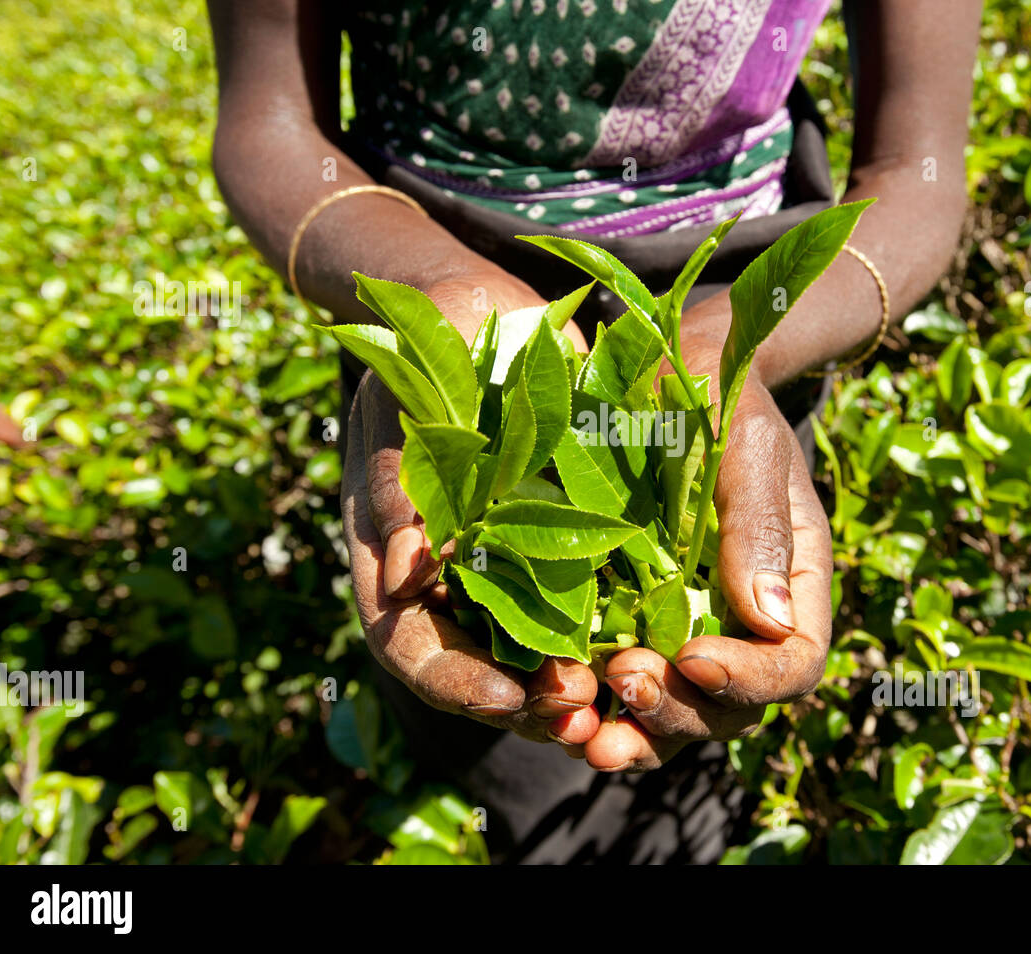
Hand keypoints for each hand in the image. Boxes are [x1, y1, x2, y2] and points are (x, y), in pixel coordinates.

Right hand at [341, 272, 598, 744]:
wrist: (491, 308)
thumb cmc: (441, 332)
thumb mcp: (415, 387)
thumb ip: (401, 472)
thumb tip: (411, 570)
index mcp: (390, 541)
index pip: (403, 637)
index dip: (449, 677)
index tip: (506, 696)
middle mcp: (438, 569)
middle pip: (466, 668)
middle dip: (518, 704)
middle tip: (579, 716)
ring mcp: (495, 564)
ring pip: (518, 658)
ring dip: (562, 693)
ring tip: (615, 711)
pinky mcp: (549, 550)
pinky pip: (569, 617)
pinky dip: (598, 649)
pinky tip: (640, 666)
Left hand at [581, 327, 833, 771]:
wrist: (669, 374)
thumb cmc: (719, 399)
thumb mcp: (745, 446)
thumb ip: (757, 524)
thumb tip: (773, 621)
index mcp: (793, 583)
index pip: (792, 662)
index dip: (751, 678)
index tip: (695, 658)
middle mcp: (744, 621)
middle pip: (733, 707)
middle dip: (683, 711)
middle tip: (627, 681)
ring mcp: (690, 629)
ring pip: (679, 713)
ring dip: (638, 734)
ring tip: (587, 736)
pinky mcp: (633, 625)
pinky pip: (624, 688)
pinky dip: (597, 709)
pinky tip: (560, 708)